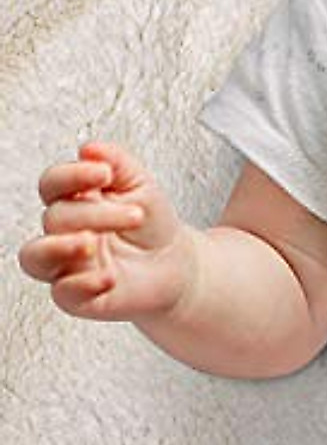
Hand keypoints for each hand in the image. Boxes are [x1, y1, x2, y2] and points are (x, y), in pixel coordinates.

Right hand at [19, 141, 195, 322]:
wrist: (173, 262)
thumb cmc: (151, 222)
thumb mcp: (141, 184)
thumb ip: (116, 161)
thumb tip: (89, 148)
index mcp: (76, 200)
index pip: (52, 184)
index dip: (71, 176)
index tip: (104, 174)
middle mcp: (64, 232)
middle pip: (55, 217)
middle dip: (95, 214)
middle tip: (134, 215)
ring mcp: (66, 264)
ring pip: (34, 257)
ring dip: (60, 247)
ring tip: (92, 243)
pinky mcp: (76, 297)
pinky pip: (62, 294)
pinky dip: (83, 284)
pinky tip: (109, 277)